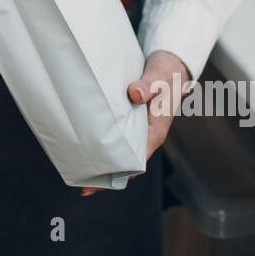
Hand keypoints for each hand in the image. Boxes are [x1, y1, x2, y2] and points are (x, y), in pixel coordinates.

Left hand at [81, 49, 191, 196]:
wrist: (172, 68)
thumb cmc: (166, 76)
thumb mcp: (158, 80)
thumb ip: (147, 87)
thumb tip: (134, 94)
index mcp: (156, 132)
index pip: (137, 161)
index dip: (120, 175)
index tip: (102, 185)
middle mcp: (148, 135)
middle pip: (127, 163)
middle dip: (108, 176)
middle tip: (84, 187)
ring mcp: (140, 130)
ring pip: (122, 153)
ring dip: (106, 163)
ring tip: (83, 172)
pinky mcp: (132, 122)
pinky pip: (118, 139)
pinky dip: (106, 146)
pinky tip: (89, 148)